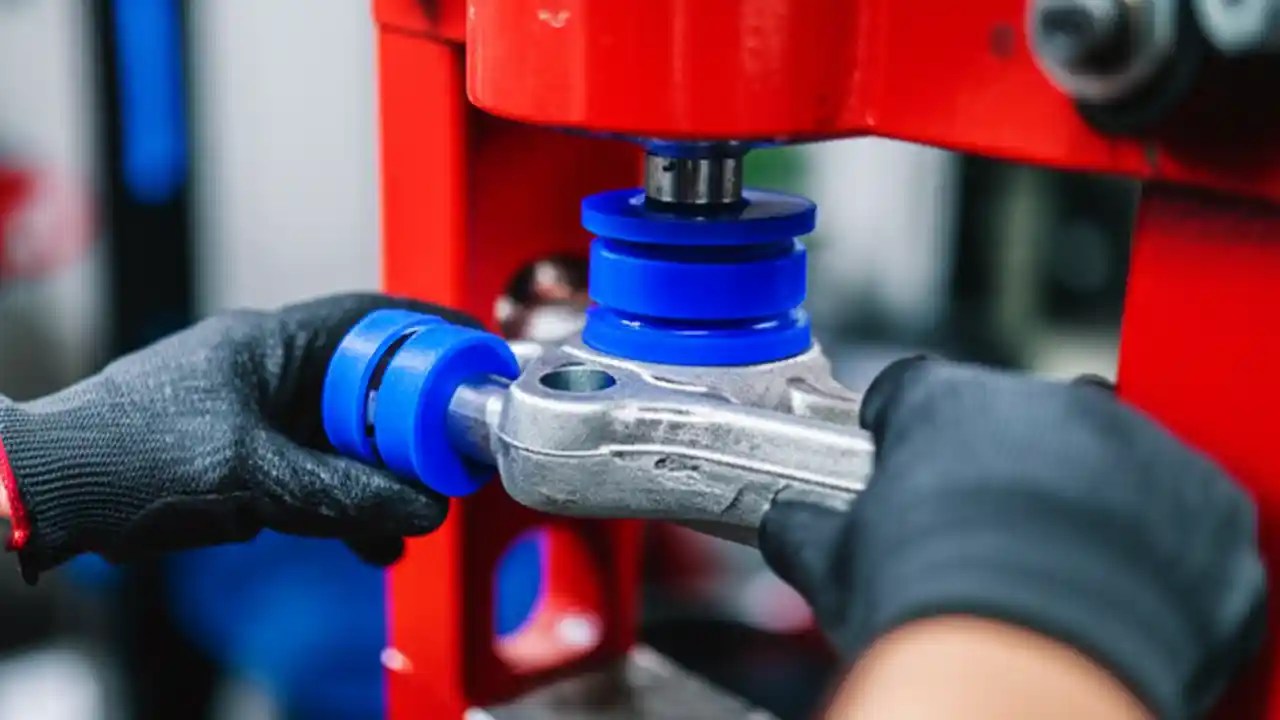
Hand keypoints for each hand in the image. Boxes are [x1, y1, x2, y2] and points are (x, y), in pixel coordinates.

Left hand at [0, 293, 476, 580]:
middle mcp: (267, 368)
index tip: (478, 354)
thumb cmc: (131, 458)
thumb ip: (344, 495)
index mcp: (273, 343)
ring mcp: (252, 410)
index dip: (433, 334)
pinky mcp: (239, 452)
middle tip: (447, 458)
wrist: (50, 493)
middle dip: (409, 427)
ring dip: (374, 476)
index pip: (374, 320)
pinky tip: (359, 538)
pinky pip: (310, 469)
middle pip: (365, 385)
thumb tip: (425, 508)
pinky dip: (339, 500)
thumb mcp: (255, 477)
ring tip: (402, 518)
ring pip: (339, 434)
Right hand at [761, 358, 1266, 719]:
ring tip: (1050, 567)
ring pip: (1103, 455)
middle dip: (996, 464)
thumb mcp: (840, 570)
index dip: (902, 427)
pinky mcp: (1204, 501)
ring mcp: (1136, 446)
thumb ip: (806, 528)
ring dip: (1080, 495)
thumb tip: (784, 524)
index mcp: (947, 402)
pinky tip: (1113, 587)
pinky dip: (1152, 540)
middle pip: (1014, 418)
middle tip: (981, 532)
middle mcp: (1046, 402)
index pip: (914, 388)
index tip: (903, 459)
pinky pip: (1177, 508)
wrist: (1031, 675)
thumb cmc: (933, 615)